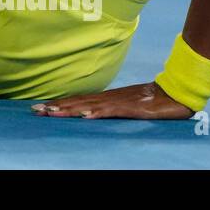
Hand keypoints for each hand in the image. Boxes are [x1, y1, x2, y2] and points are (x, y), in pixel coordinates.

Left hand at [30, 82, 194, 119]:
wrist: (174, 92)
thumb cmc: (153, 100)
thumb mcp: (128, 106)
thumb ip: (112, 108)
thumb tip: (93, 113)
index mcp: (107, 98)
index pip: (79, 101)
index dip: (60, 104)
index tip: (42, 107)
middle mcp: (109, 98)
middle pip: (78, 102)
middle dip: (56, 107)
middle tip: (35, 110)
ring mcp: (119, 102)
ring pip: (88, 106)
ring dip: (69, 110)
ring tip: (51, 113)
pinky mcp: (131, 108)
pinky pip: (111, 111)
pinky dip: (97, 113)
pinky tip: (85, 116)